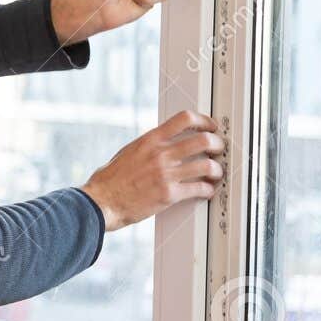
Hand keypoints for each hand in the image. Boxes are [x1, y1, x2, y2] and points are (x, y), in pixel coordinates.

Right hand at [81, 110, 222, 232]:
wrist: (102, 201)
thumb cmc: (109, 180)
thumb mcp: (129, 152)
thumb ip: (149, 146)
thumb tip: (163, 143)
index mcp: (150, 140)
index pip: (184, 119)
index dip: (204, 120)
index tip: (210, 126)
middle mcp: (161, 154)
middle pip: (203, 140)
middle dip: (217, 144)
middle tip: (219, 149)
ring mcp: (166, 174)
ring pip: (207, 165)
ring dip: (216, 169)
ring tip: (216, 172)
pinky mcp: (169, 194)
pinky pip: (199, 188)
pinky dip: (208, 189)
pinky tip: (207, 190)